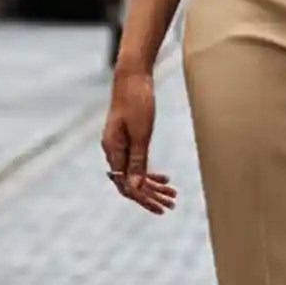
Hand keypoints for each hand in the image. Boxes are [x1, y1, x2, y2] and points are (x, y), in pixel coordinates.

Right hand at [102, 69, 176, 213]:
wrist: (132, 77)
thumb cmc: (137, 101)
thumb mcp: (141, 134)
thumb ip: (137, 161)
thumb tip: (134, 188)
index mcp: (113, 151)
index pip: (126, 185)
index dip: (143, 199)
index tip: (160, 208)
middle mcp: (113, 151)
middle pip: (130, 182)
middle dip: (151, 196)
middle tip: (171, 206)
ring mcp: (118, 145)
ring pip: (134, 173)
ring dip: (153, 186)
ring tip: (172, 195)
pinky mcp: (126, 139)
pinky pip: (136, 162)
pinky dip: (150, 172)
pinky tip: (164, 178)